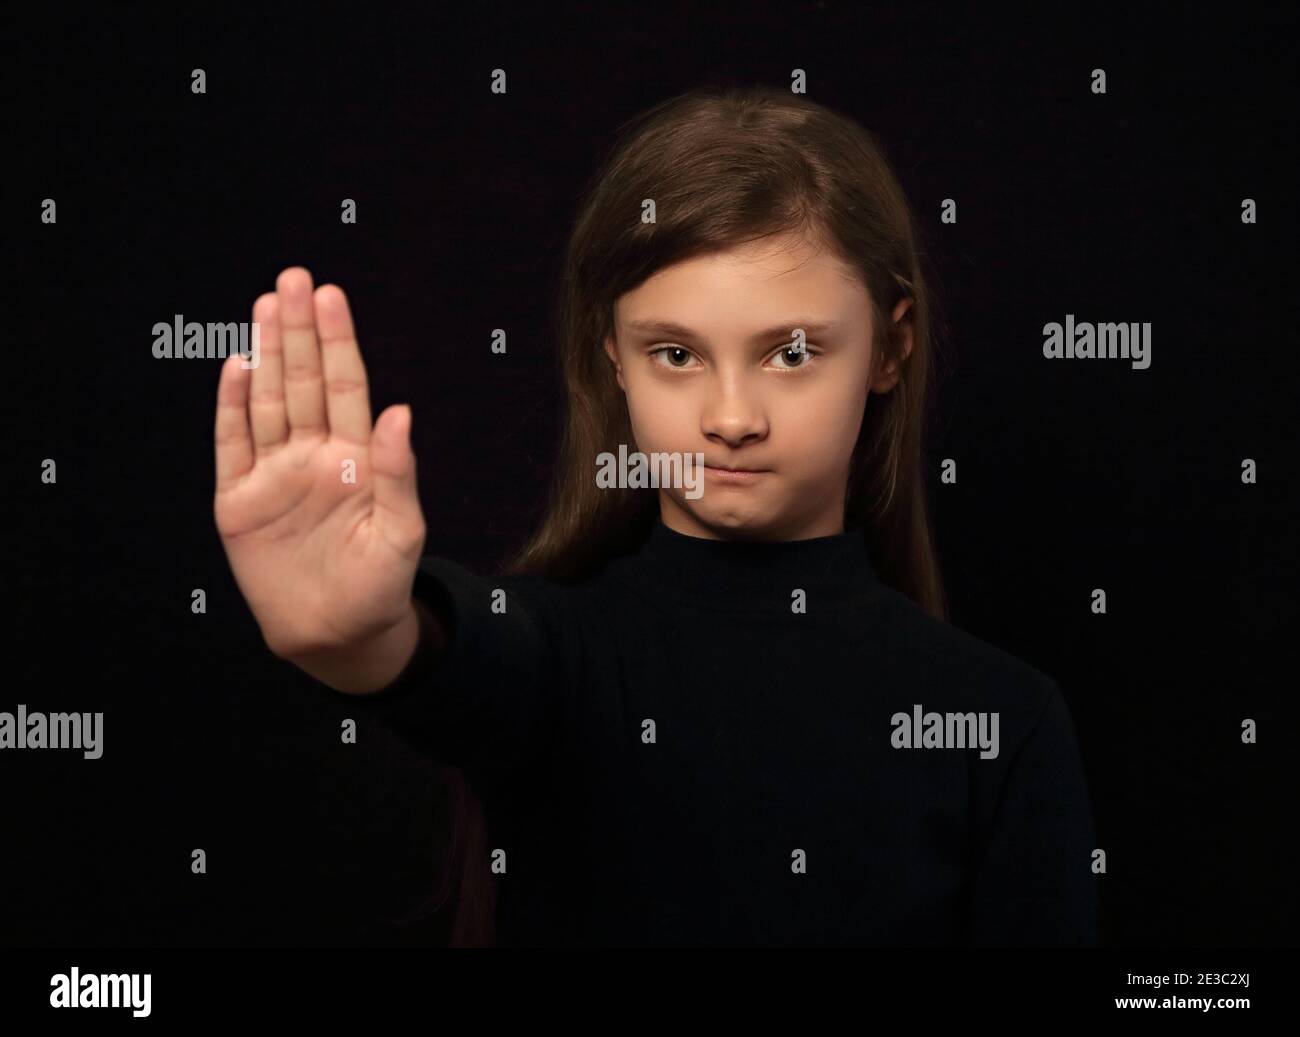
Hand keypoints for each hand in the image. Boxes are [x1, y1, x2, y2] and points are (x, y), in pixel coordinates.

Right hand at [213, 267, 425, 659]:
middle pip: (302, 382)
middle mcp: (314, 455)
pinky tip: (236, 366)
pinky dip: (231, 407)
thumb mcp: (401, 533)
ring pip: (267, 402)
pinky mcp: (239, 501)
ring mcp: (275, 475)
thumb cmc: (380, 586)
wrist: (336, 636)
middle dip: (297, 331)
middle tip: (292, 278)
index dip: (336, 341)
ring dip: (265, 354)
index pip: (344, 387)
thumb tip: (401, 412)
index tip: (329, 295)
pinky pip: (232, 445)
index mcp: (357, 458)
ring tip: (264, 305)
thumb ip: (399, 474)